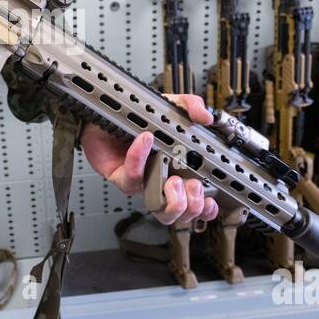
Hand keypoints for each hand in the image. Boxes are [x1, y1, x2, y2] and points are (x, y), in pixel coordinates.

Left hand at [81, 93, 218, 225]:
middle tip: (192, 186)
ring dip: (171, 201)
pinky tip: (145, 140)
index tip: (212, 200)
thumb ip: (189, 106)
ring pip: (158, 209)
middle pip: (181, 213)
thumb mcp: (169, 107)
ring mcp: (144, 182)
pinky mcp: (122, 178)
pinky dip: (139, 157)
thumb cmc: (138, 118)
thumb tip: (205, 117)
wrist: (106, 113)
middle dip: (192, 206)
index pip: (198, 198)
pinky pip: (133, 176)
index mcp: (179, 169)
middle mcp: (163, 180)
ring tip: (173, 180)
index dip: (206, 207)